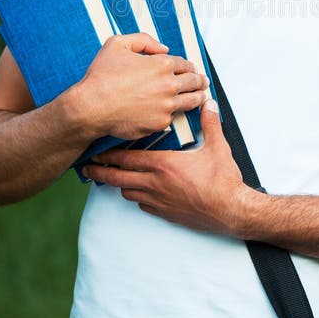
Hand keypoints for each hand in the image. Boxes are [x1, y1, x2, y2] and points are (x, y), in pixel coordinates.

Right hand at [72, 33, 208, 141]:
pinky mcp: (160, 123)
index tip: (190, 69)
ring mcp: (166, 106)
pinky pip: (173, 117)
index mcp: (161, 64)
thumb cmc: (101, 76)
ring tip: (202, 97)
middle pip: (194, 82)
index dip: (188, 66)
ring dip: (199, 97)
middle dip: (200, 80)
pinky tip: (177, 113)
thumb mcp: (118, 44)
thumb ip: (144, 40)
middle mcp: (169, 85)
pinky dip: (174, 114)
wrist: (91, 107)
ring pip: (191, 101)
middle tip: (203, 82)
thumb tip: (164, 48)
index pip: (185, 64)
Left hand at [83, 100, 251, 235]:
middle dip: (100, 171)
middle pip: (117, 178)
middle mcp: (155, 183)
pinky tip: (139, 191)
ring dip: (119, 183)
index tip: (95, 150)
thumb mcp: (217, 147)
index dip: (108, 155)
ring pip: (127, 192)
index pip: (126, 158)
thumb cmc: (223, 180)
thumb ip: (210, 124)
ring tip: (111, 176)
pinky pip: (142, 204)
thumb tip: (209, 104)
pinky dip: (136, 196)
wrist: (231, 211)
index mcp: (163, 164)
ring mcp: (159, 200)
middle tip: (87, 166)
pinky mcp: (165, 213)